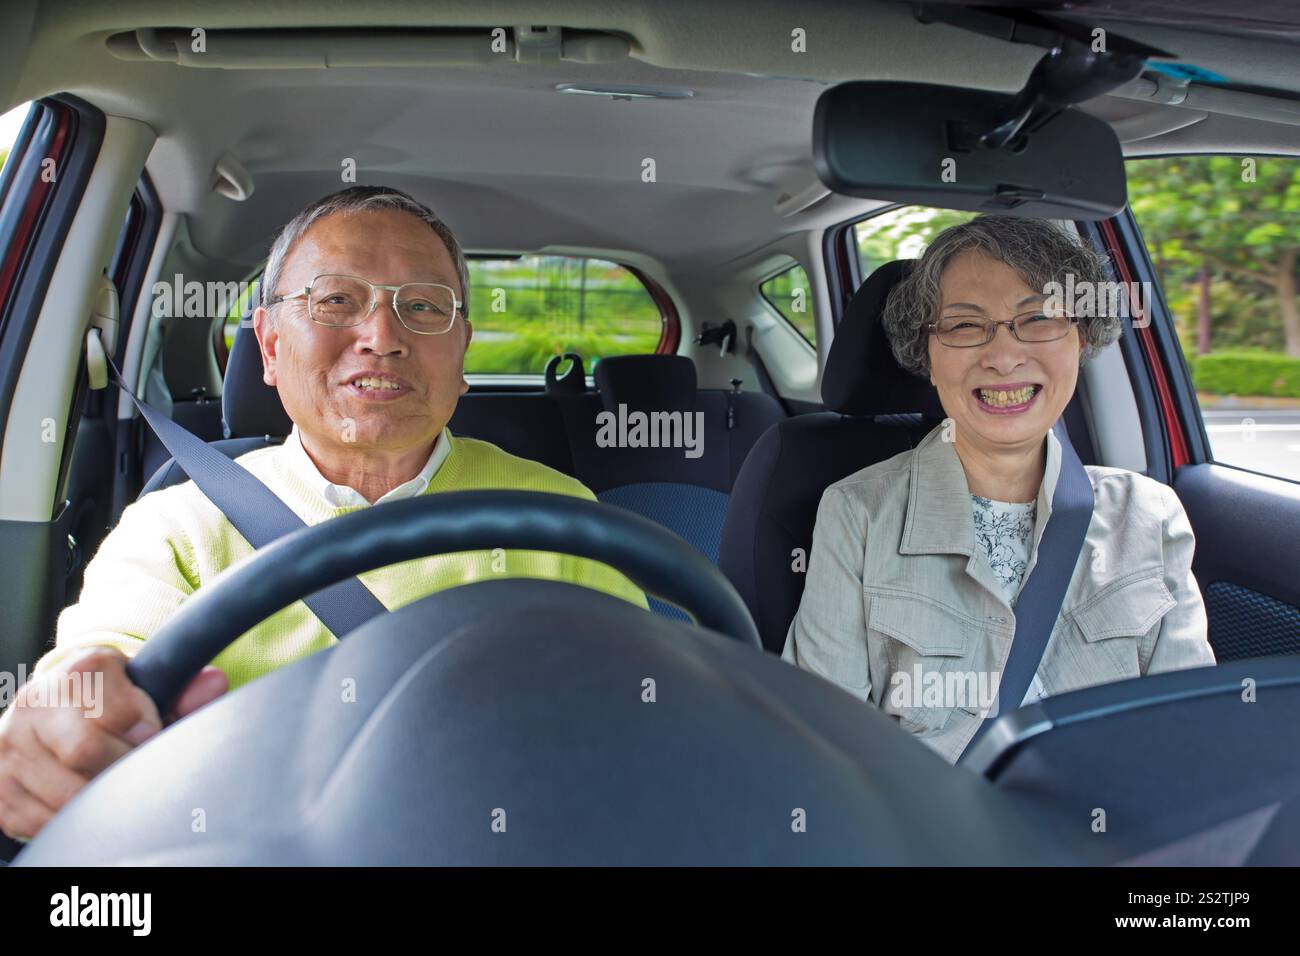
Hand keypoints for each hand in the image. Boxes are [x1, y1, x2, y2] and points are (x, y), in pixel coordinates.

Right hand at [0, 647, 226, 839]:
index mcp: (81, 669)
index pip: (118, 707)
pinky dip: (75, 820)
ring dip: (102, 798)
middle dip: (123, 767)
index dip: (145, 729)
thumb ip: (183, 690)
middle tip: (139, 769)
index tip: (152, 734)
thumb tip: (214, 685)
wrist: (51, 714)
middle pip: (86, 750)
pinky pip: (44, 819)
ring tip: (119, 788)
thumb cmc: (111, 702)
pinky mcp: (2, 788)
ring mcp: (13, 746)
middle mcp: (38, 702)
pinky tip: (90, 804)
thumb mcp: (146, 687)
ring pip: (66, 791)